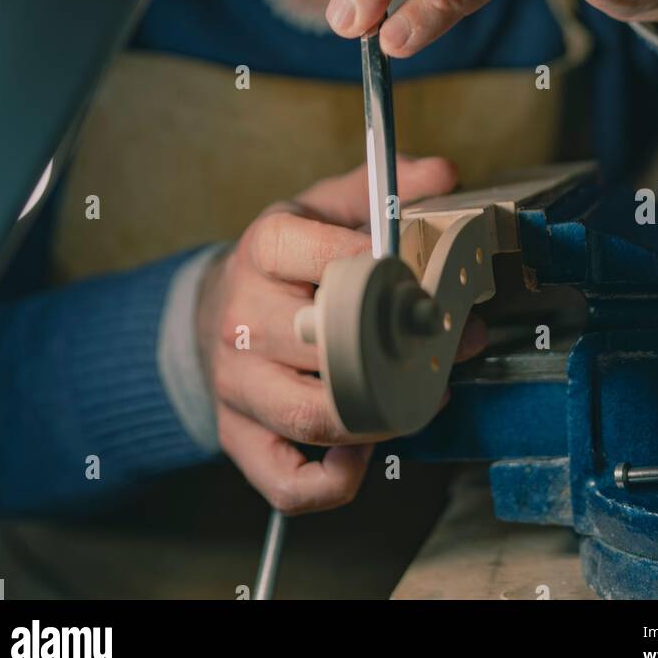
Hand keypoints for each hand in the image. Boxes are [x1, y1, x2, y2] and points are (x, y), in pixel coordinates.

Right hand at [196, 154, 486, 513]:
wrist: (215, 307)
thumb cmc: (284, 262)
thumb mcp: (324, 206)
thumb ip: (383, 189)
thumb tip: (442, 174)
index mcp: (265, 249)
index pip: (330, 260)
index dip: (385, 273)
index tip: (422, 283)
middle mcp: (243, 317)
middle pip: (328, 345)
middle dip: (395, 350)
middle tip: (442, 345)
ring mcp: (237, 383)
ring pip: (310, 416)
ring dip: (376, 416)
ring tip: (412, 397)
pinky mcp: (238, 436)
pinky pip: (285, 481)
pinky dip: (331, 482)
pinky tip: (361, 457)